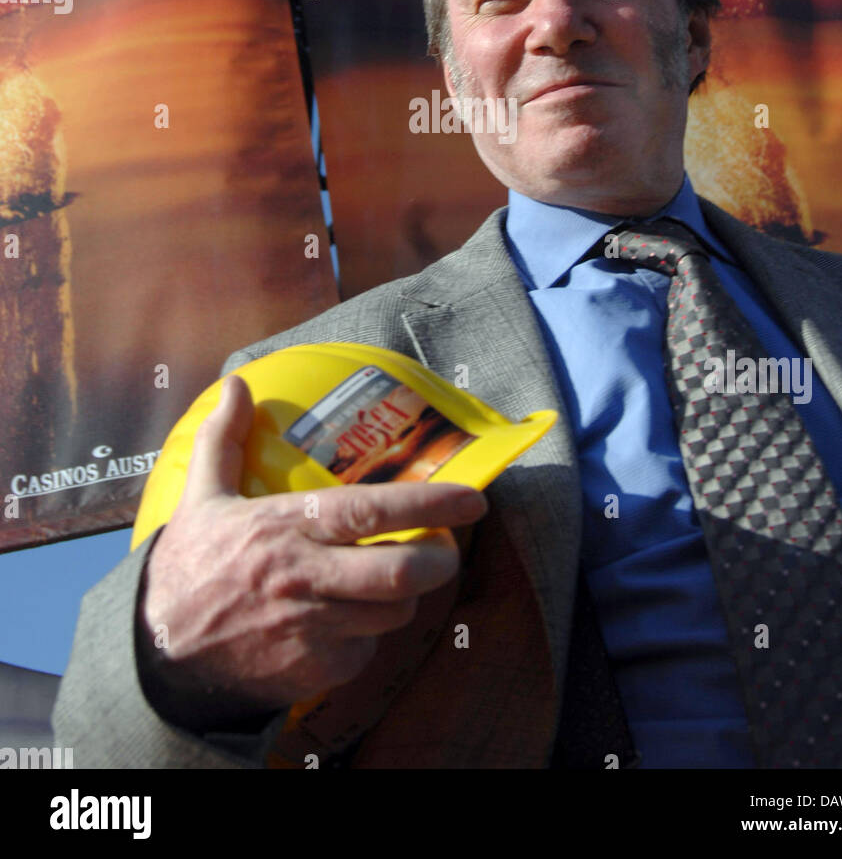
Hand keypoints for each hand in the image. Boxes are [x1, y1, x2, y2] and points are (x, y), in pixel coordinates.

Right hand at [135, 373, 487, 730]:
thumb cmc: (188, 566)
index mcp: (285, 528)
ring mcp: (309, 629)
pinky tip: (347, 623)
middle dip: (438, 562)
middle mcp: (303, 578)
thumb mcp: (201, 497)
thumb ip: (224, 439)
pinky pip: (363, 653)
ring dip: (401, 599)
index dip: (430, 504)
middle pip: (400, 574)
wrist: (154, 650)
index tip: (473, 499)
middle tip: (445, 549)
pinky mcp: (310, 672)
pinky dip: (365, 639)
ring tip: (392, 581)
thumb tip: (236, 383)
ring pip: (391, 615)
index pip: (371, 511)